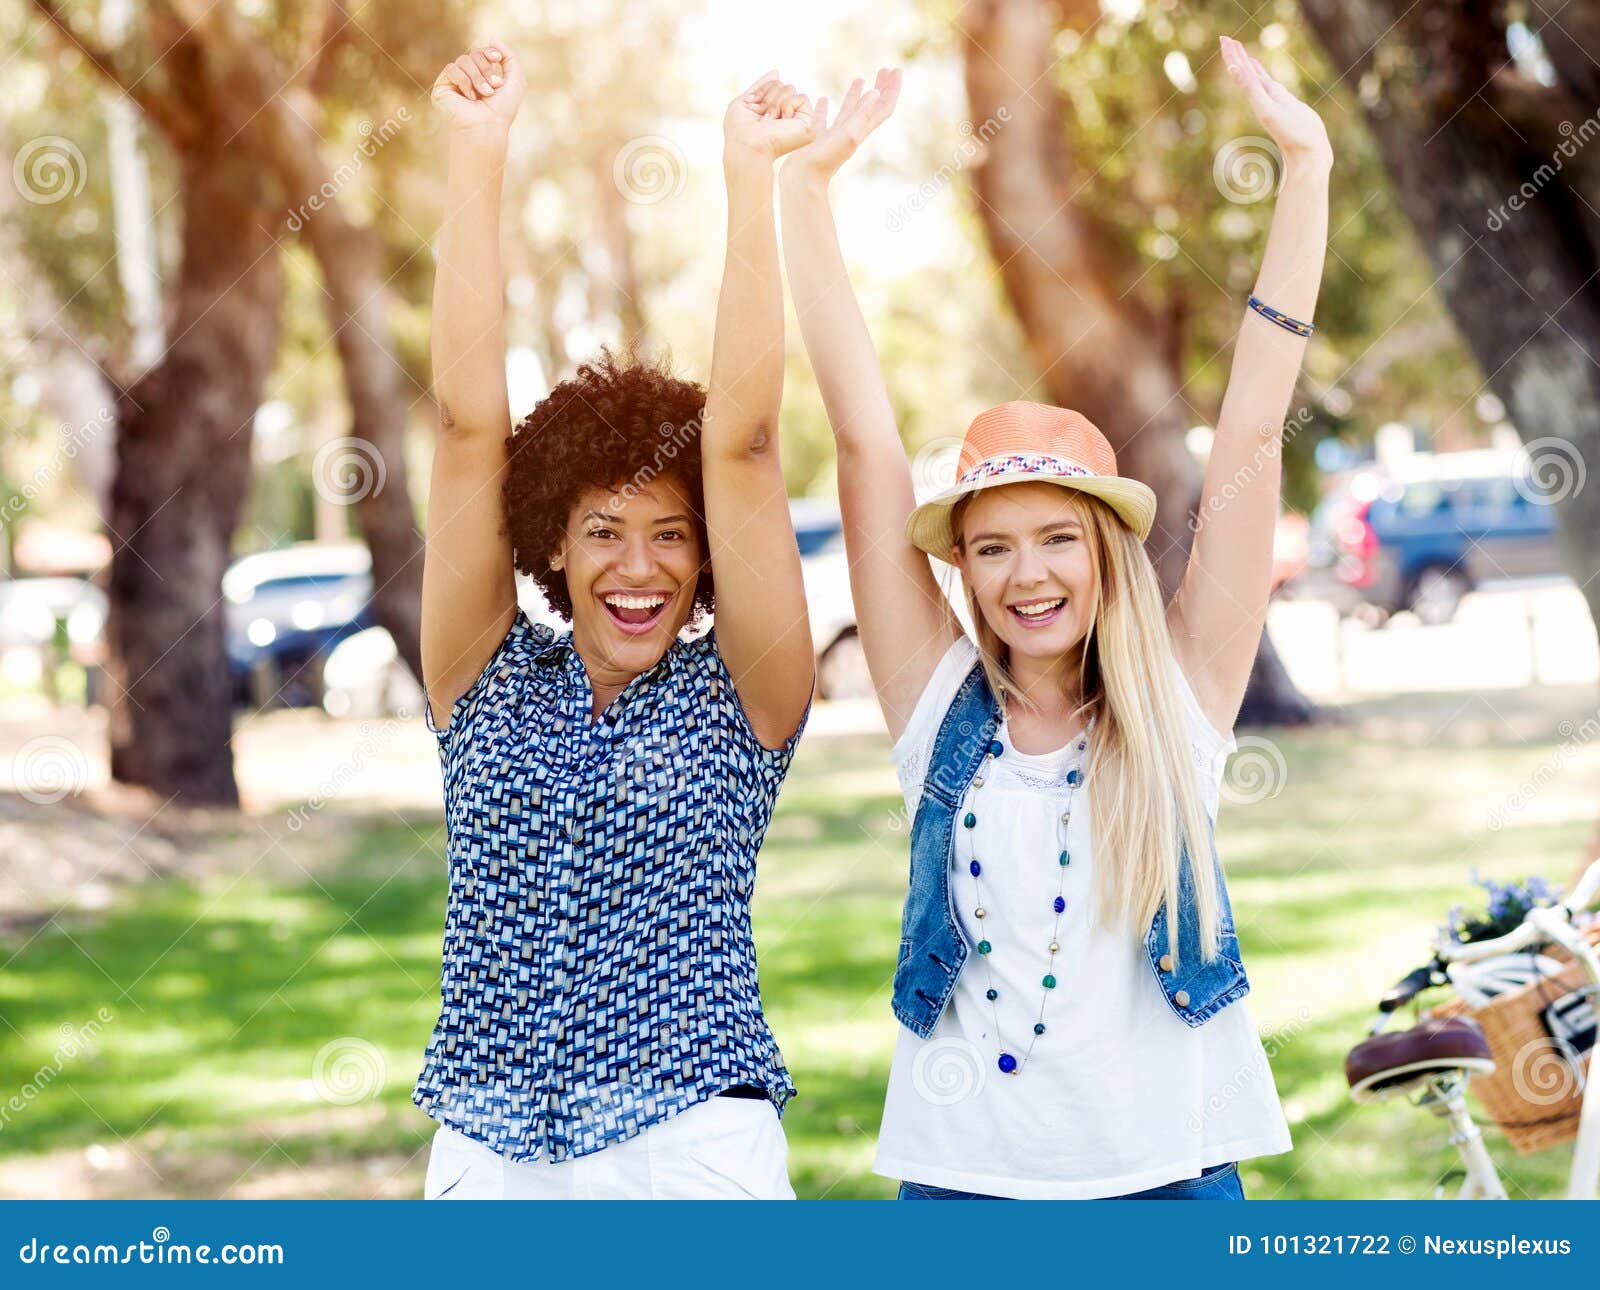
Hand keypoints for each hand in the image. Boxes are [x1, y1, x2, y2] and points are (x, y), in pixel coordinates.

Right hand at [430, 43, 524, 136]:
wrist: (488, 127)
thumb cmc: (502, 109)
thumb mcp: (516, 80)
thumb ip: (510, 57)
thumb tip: (491, 39)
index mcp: (482, 76)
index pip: (481, 53)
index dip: (489, 52)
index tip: (497, 58)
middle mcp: (467, 78)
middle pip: (473, 54)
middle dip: (485, 68)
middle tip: (493, 87)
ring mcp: (453, 83)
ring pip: (463, 60)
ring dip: (477, 77)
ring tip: (483, 94)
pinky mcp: (441, 88)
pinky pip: (452, 69)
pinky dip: (464, 81)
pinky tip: (469, 98)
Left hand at [724, 71, 814, 166]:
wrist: (746, 145)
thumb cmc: (739, 130)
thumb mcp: (745, 101)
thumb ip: (761, 87)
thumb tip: (776, 72)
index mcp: (774, 112)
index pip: (773, 85)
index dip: (761, 92)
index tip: (754, 110)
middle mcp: (787, 117)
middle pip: (782, 84)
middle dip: (769, 97)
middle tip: (763, 119)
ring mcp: (798, 121)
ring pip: (790, 88)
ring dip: (775, 103)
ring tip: (770, 122)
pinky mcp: (808, 125)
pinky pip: (802, 97)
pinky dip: (788, 105)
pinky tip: (782, 120)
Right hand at [781, 68, 900, 184]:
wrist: (803, 180)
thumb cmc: (825, 159)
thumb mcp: (847, 134)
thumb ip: (862, 114)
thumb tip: (876, 92)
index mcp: (861, 130)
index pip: (883, 106)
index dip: (892, 89)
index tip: (896, 70)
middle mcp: (851, 132)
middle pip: (871, 107)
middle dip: (880, 88)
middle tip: (885, 70)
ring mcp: (835, 136)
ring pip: (849, 111)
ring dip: (857, 95)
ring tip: (860, 79)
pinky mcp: (819, 138)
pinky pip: (825, 119)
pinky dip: (826, 108)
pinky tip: (822, 99)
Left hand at [1219, 37, 1329, 167]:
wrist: (1307, 151)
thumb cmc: (1290, 133)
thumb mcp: (1268, 108)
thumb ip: (1251, 88)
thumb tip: (1234, 69)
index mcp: (1256, 97)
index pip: (1241, 71)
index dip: (1232, 56)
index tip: (1223, 40)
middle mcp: (1261, 97)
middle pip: (1245, 71)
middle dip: (1236, 55)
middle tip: (1226, 38)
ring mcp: (1272, 98)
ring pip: (1256, 76)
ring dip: (1246, 62)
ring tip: (1239, 50)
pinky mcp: (1284, 102)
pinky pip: (1269, 83)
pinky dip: (1261, 74)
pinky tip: (1258, 70)